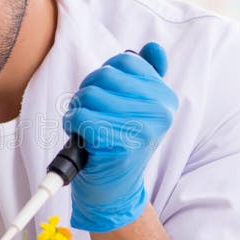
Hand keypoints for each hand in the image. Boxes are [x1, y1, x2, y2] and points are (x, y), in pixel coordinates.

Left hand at [62, 43, 177, 232]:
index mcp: (166, 97)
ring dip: (77, 112)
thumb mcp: (137, 108)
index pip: (124, 60)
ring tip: (88, 129)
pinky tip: (83, 140)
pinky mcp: (122, 145)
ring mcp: (144, 128)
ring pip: (89, 96)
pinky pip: (82, 118)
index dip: (103, 78)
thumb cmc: (119, 144)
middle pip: (104, 76)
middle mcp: (161, 111)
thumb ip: (146, 77)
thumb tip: (153, 47)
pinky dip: (73, 127)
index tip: (106, 100)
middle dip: (87, 95)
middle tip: (93, 118)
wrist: (113, 192)